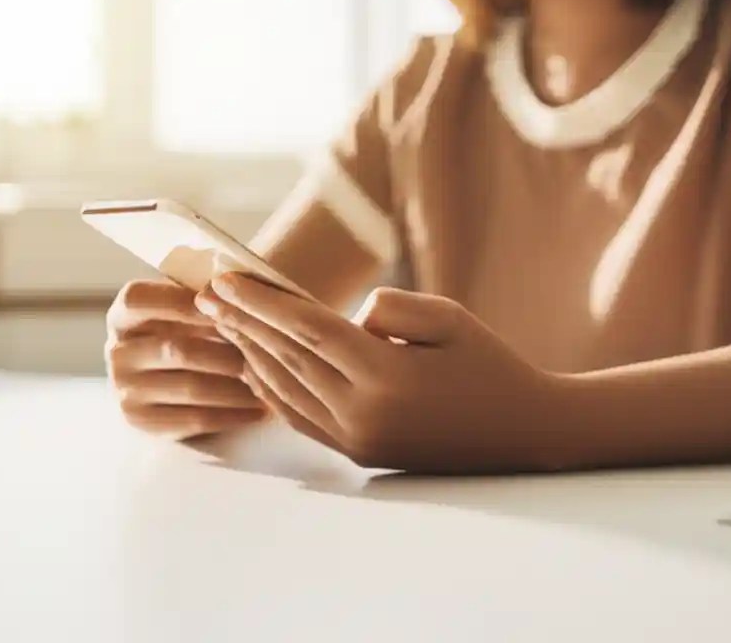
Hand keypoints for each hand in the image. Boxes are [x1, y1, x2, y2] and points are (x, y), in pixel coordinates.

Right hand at [106, 280, 267, 439]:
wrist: (169, 388)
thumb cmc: (193, 333)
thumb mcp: (189, 309)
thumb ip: (205, 298)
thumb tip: (237, 290)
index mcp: (123, 315)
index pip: (140, 300)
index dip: (184, 303)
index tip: (229, 306)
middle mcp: (116, 352)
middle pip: (175, 349)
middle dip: (227, 351)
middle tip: (268, 352)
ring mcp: (125, 391)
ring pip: (190, 387)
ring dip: (237, 386)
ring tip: (271, 381)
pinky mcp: (141, 424)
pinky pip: (193, 420)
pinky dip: (232, 414)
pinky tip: (259, 409)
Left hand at [195, 274, 567, 472]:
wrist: (523, 431)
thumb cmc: (490, 364)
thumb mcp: (449, 318)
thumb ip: (390, 308)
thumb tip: (347, 318)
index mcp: (385, 376)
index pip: (306, 329)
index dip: (262, 301)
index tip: (226, 278)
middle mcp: (363, 414)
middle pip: (287, 358)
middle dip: (243, 323)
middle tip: (206, 294)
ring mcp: (359, 439)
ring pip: (287, 390)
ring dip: (251, 354)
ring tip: (223, 324)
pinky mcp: (361, 453)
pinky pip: (302, 418)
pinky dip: (273, 390)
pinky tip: (256, 368)